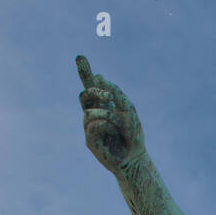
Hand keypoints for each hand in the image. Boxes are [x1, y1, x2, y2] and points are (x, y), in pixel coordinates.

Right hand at [76, 54, 145, 172]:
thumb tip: (99, 77)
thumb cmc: (133, 134)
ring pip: (89, 112)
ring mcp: (90, 128)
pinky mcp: (89, 141)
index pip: (91, 87)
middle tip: (108, 96)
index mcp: (103, 105)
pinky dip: (105, 125)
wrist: (135, 157)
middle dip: (94, 92)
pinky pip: (92, 124)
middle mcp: (94, 115)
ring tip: (118, 126)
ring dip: (106, 115)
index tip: (80, 57)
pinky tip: (113, 132)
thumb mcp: (127, 109)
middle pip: (84, 95)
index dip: (85, 72)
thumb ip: (115, 93)